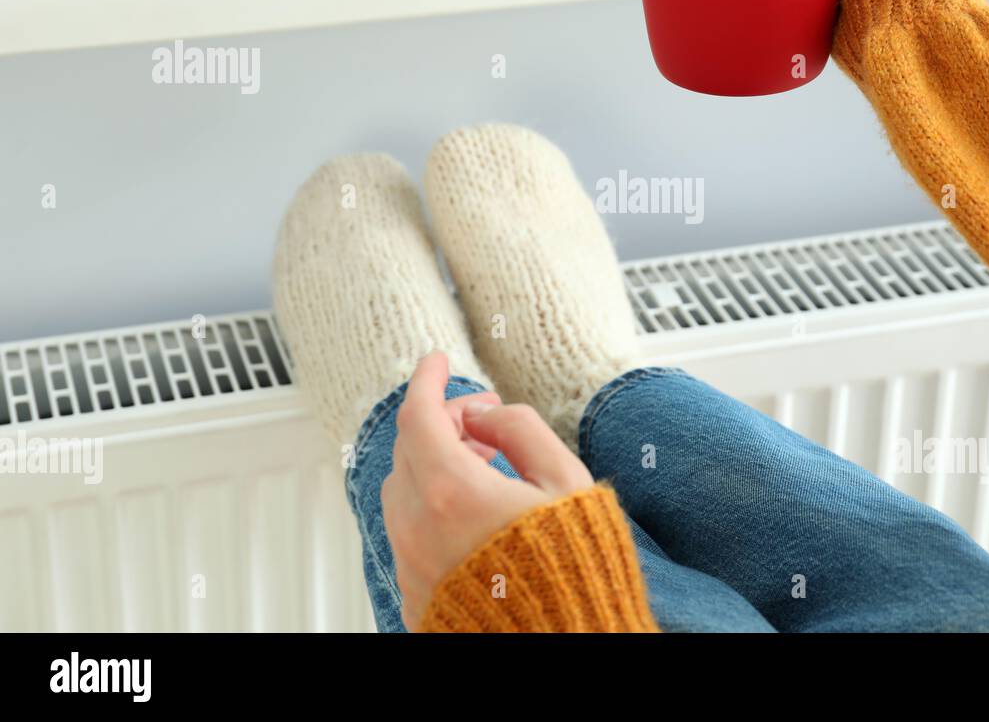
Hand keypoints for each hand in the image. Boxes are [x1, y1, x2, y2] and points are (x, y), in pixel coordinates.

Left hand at [381, 352, 593, 630]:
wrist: (567, 640)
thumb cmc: (574, 568)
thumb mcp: (566, 480)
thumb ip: (522, 430)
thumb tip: (486, 413)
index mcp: (453, 491)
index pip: (418, 415)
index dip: (426, 378)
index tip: (436, 360)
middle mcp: (419, 527)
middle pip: (407, 450)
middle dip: (439, 423)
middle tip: (480, 423)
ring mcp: (412, 564)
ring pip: (401, 492)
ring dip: (431, 466)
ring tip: (481, 470)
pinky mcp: (415, 594)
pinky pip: (407, 535)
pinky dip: (429, 509)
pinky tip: (470, 516)